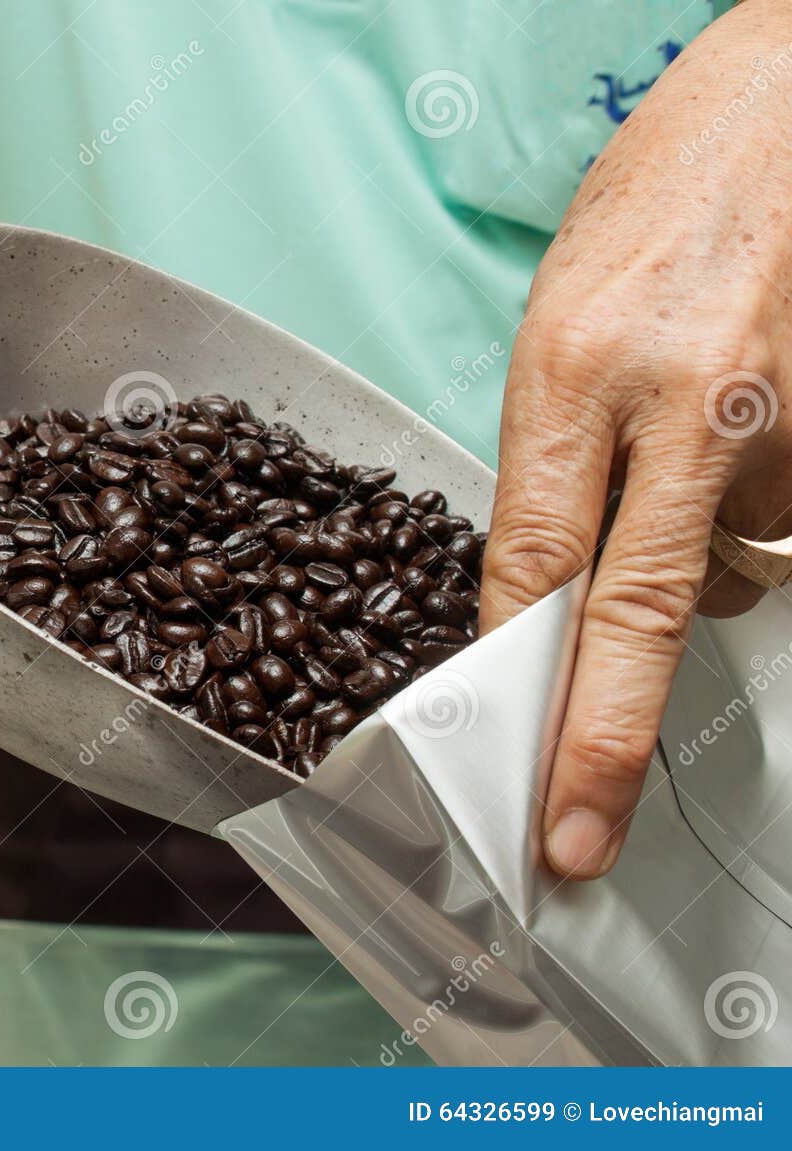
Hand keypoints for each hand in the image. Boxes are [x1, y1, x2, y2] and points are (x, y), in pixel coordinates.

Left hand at [480, 2, 791, 878]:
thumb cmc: (675, 186)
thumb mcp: (567, 311)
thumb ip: (561, 449)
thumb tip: (556, 583)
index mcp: (570, 365)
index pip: (534, 565)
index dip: (521, 686)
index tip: (515, 773)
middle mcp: (677, 395)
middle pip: (630, 613)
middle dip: (600, 742)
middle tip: (577, 835)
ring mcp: (787, 412)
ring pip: (737, 561)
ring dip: (709, 552)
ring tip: (702, 440)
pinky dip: (771, 505)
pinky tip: (759, 427)